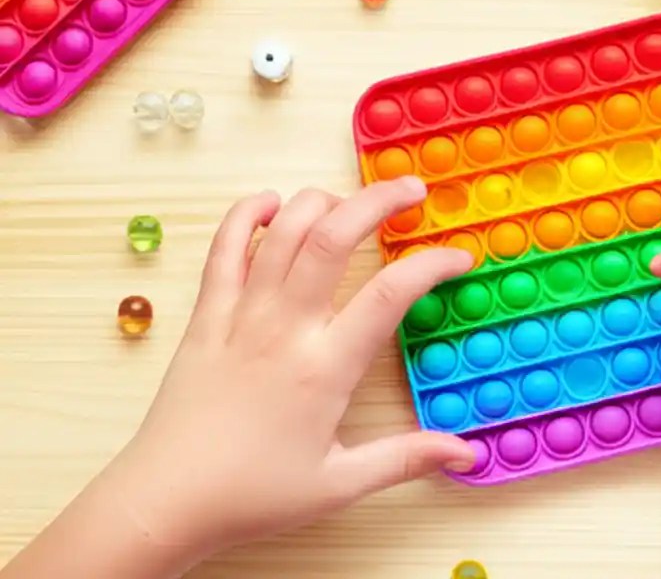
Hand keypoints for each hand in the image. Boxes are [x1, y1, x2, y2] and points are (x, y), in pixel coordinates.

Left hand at [104, 178, 474, 560]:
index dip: (432, 264)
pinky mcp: (207, 316)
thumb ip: (405, 458)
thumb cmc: (251, 495)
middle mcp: (284, 329)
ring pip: (282, 231)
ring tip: (351, 201)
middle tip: (411, 190)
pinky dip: (248, 214)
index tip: (459, 257)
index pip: (391, 293)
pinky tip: (272, 204)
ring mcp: (241, 316)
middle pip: (333, 237)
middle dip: (378, 200)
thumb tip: (464, 455)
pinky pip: (225, 248)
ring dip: (321, 200)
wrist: (166, 500)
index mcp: (325, 368)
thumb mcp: (339, 484)